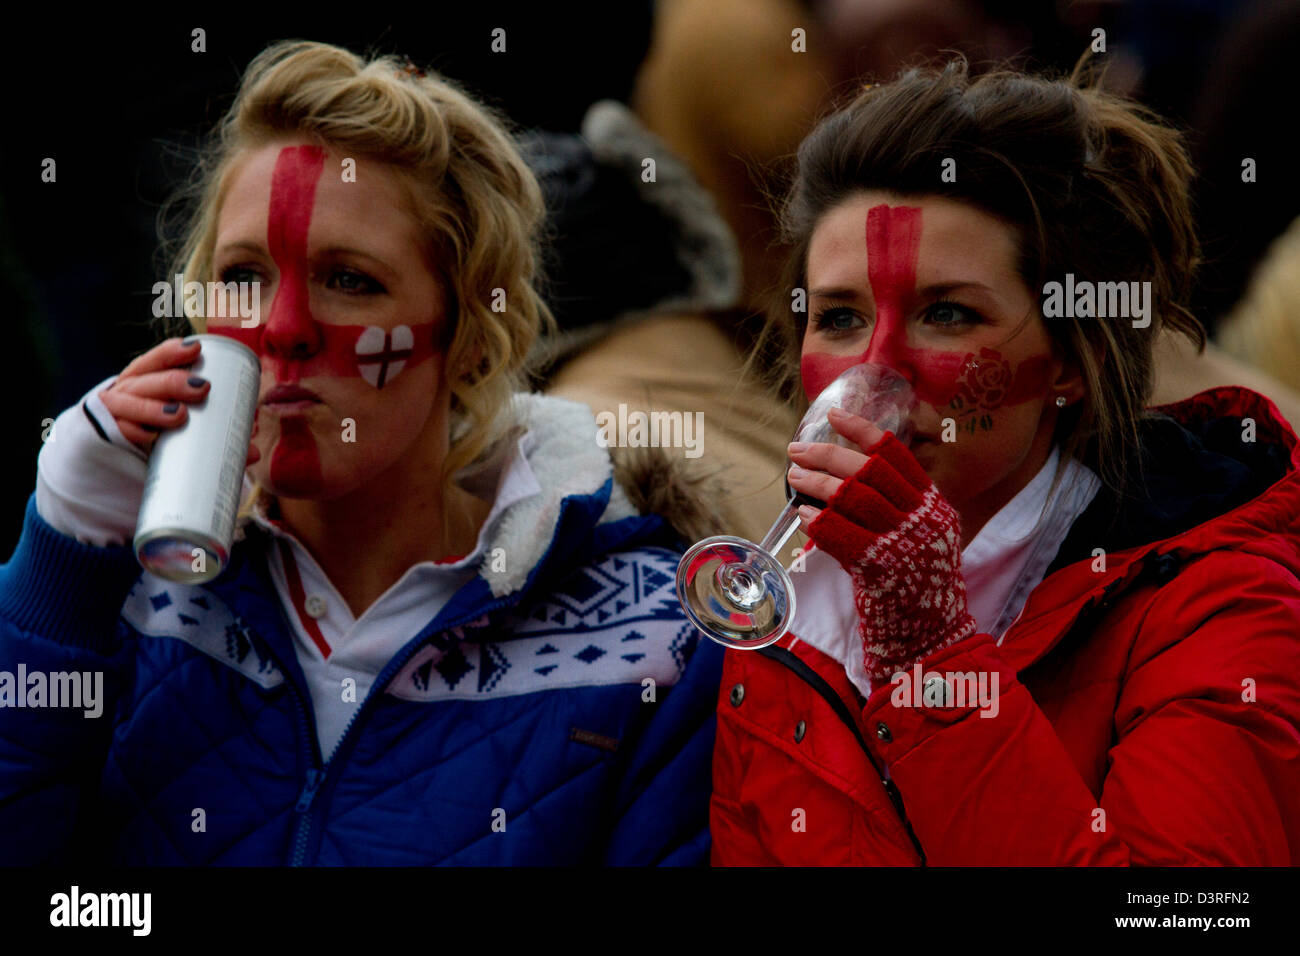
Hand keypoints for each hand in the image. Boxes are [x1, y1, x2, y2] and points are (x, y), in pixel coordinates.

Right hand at [99, 337, 259, 465]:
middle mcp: (126, 391)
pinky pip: (120, 432)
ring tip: (179, 415)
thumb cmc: (152, 432)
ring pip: (132, 404)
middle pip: (147, 381)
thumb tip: (252, 453)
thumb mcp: (176, 424)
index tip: (197, 348)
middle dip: (174, 382)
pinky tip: (150, 437)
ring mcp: (114, 413)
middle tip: (202, 387)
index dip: (173, 351)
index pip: (156, 359)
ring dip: (154, 409)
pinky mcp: (107, 437)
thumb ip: (209, 433)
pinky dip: (135, 433)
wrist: (108, 457)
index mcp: (143, 379)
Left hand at [787, 407, 976, 685]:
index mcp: (932, 505)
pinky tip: (802, 514)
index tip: (834, 415)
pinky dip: (819, 520)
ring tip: (794, 477)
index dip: (863, 430)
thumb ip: (894, 508)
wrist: (930, 638)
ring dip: (817, 482)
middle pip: (868, 469)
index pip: (896, 455)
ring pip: (853, 496)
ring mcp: (903, 543)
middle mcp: (922, 518)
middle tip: (797, 450)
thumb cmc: (917, 586)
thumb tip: (845, 476)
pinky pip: (841, 534)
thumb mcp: (920, 538)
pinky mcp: (880, 569)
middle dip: (828, 453)